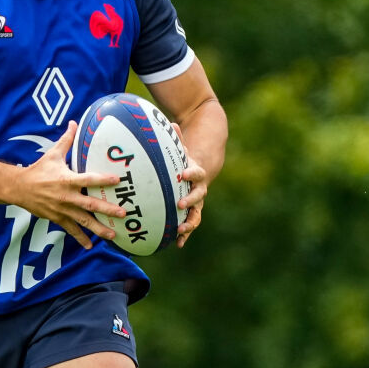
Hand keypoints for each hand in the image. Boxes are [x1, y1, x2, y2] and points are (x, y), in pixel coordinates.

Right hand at [13, 122, 124, 249]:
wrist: (19, 188)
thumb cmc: (39, 170)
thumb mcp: (53, 154)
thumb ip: (67, 140)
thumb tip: (74, 122)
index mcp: (67, 179)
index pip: (89, 179)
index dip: (103, 179)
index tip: (118, 180)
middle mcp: (67, 196)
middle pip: (90, 204)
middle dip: (107, 209)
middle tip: (123, 214)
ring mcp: (62, 210)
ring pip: (84, 221)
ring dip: (99, 228)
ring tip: (114, 234)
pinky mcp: (57, 219)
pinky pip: (71, 230)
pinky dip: (81, 239)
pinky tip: (90, 246)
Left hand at [171, 123, 207, 247]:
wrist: (197, 172)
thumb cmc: (183, 159)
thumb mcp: (180, 148)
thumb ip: (176, 138)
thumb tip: (169, 123)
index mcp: (196, 173)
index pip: (196, 172)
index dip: (191, 173)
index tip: (183, 174)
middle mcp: (199, 189)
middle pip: (198, 196)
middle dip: (189, 201)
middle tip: (179, 204)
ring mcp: (196, 202)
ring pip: (196, 214)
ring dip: (189, 223)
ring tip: (181, 230)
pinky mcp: (190, 212)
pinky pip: (189, 224)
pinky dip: (184, 235)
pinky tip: (177, 244)